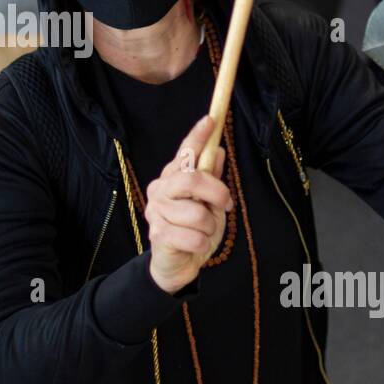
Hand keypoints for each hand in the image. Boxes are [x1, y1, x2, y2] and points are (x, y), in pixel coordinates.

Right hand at [146, 116, 233, 294]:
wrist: (177, 264)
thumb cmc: (193, 229)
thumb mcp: (208, 203)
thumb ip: (210, 178)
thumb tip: (218, 150)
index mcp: (172, 178)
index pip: (184, 152)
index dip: (197, 136)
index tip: (211, 119)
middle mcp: (160, 190)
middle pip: (191, 179)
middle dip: (216, 193)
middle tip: (226, 204)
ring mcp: (156, 212)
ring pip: (197, 213)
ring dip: (210, 226)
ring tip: (204, 231)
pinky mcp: (158, 234)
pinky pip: (194, 236)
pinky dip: (202, 243)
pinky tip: (195, 245)